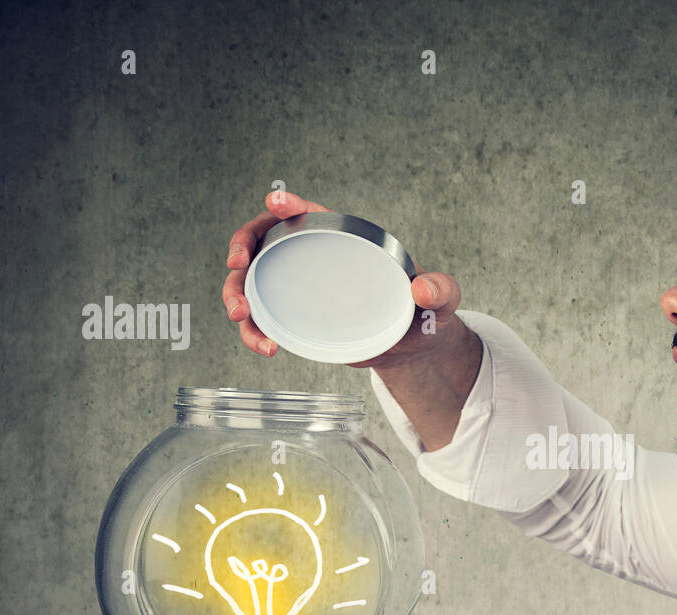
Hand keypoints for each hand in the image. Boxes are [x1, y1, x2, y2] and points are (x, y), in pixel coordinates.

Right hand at [222, 190, 469, 367]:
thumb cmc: (425, 314)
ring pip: (250, 280)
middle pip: (262, 240)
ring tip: (242, 317)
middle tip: (236, 266)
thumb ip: (441, 291)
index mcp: (344, 241)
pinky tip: (266, 347)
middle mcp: (314, 259)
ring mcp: (298, 289)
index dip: (288, 204)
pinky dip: (253, 332)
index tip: (277, 202)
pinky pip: (261, 320)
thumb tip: (422, 290)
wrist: (414, 350)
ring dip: (235, 294)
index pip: (309, 214)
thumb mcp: (441, 300)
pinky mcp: (294, 319)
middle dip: (241, 247)